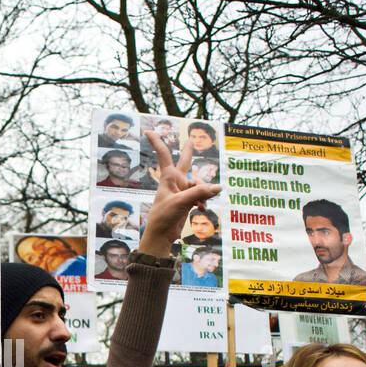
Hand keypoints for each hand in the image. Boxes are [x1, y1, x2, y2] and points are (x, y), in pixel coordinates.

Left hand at [141, 130, 220, 255]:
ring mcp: (182, 191)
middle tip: (192, 140)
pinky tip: (202, 208)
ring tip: (201, 203)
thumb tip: (218, 187)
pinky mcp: (187, 201)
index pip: (164, 154)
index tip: (147, 131)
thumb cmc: (164, 216)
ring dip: (203, 191)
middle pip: (185, 163)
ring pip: (199, 183)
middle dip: (189, 152)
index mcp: (168, 177)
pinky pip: (201, 195)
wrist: (161, 235)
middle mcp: (175, 181)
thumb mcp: (182, 202)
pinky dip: (203, 200)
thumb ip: (200, 192)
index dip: (156, 142)